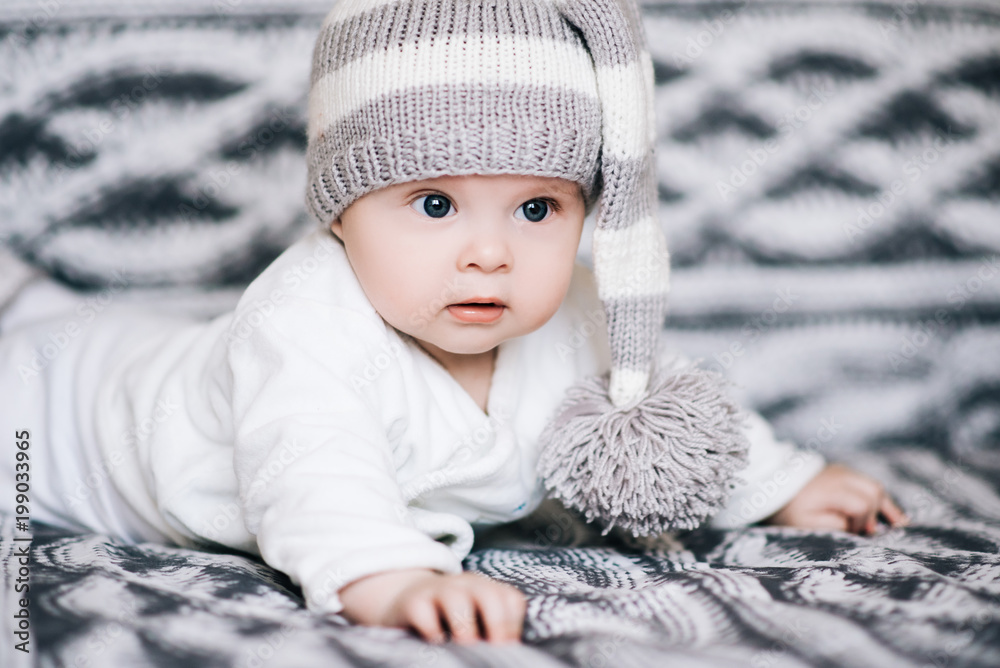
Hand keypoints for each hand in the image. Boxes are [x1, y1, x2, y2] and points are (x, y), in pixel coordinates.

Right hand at [338, 568, 525, 643]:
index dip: (512, 624)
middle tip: (494, 648)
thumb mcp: (474, 616)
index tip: (509, 646)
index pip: (510, 599)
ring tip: (466, 646)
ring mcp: (437, 591)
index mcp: (485, 589)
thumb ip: (491, 629)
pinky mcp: (413, 603)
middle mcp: (465, 586)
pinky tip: (436, 644)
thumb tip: (508, 655)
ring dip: (465, 625)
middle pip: (489, 595)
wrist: (405, 598)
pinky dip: (432, 630)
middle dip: (496, 623)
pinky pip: (423, 612)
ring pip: (456, 599)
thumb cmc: (448, 617)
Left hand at [762, 463, 909, 534]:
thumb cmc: (788, 508)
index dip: (864, 522)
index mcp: (832, 490)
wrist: (771, 482)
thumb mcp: (805, 523)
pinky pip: (864, 481)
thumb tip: (857, 527)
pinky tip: (885, 510)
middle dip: (880, 511)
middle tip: (881, 531)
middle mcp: (841, 477)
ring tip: (899, 523)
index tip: (857, 534)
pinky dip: (876, 496)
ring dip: (885, 503)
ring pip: (872, 484)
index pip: (861, 504)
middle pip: (873, 491)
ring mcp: (841, 472)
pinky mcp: (840, 471)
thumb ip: (834, 525)